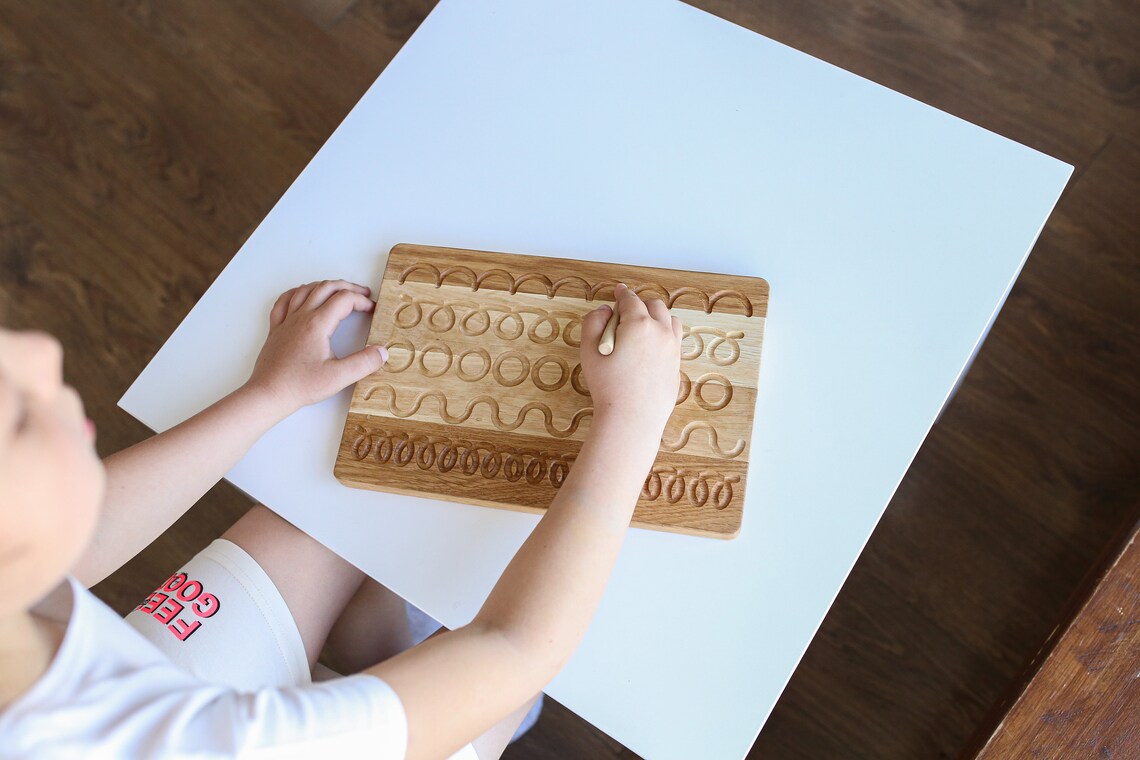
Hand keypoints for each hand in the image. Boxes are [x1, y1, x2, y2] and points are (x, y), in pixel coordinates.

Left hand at [245, 280, 387, 416]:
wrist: (268, 393)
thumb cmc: (299, 386)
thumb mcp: (338, 377)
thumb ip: (364, 363)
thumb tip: (382, 352)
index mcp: (317, 324)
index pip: (344, 299)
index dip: (362, 301)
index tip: (372, 310)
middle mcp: (301, 317)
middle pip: (326, 287)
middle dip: (348, 287)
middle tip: (362, 294)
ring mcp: (286, 321)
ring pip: (306, 290)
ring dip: (325, 286)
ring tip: (338, 291)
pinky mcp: (276, 329)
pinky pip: (285, 300)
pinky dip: (298, 292)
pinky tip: (302, 295)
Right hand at [579, 283, 682, 439]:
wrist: (631, 418)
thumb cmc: (607, 386)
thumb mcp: (589, 351)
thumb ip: (593, 323)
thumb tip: (606, 310)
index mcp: (639, 324)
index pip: (631, 300)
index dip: (623, 294)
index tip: (619, 291)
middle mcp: (661, 332)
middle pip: (654, 306)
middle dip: (640, 304)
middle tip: (626, 312)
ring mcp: (673, 349)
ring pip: (670, 321)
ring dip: (657, 317)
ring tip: (643, 325)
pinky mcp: (677, 365)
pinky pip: (675, 340)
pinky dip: (664, 334)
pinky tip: (653, 344)